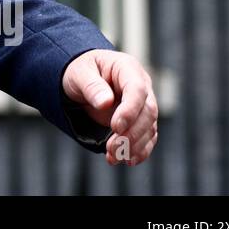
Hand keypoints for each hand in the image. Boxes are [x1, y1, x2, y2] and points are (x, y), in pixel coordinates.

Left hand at [61, 48, 157, 165]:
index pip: (137, 90)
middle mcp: (141, 86)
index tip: (115, 127)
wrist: (81, 78)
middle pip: (148, 112)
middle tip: (112, 148)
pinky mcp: (139, 120)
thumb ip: (91, 86)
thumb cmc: (80, 70)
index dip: (129, 110)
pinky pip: (147, 136)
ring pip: (149, 127)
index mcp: (127, 68)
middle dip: (132, 133)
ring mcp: (142, 104)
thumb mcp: (78, 73)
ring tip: (113, 158)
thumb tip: (105, 103)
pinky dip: (140, 150)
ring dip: (134, 146)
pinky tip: (127, 160)